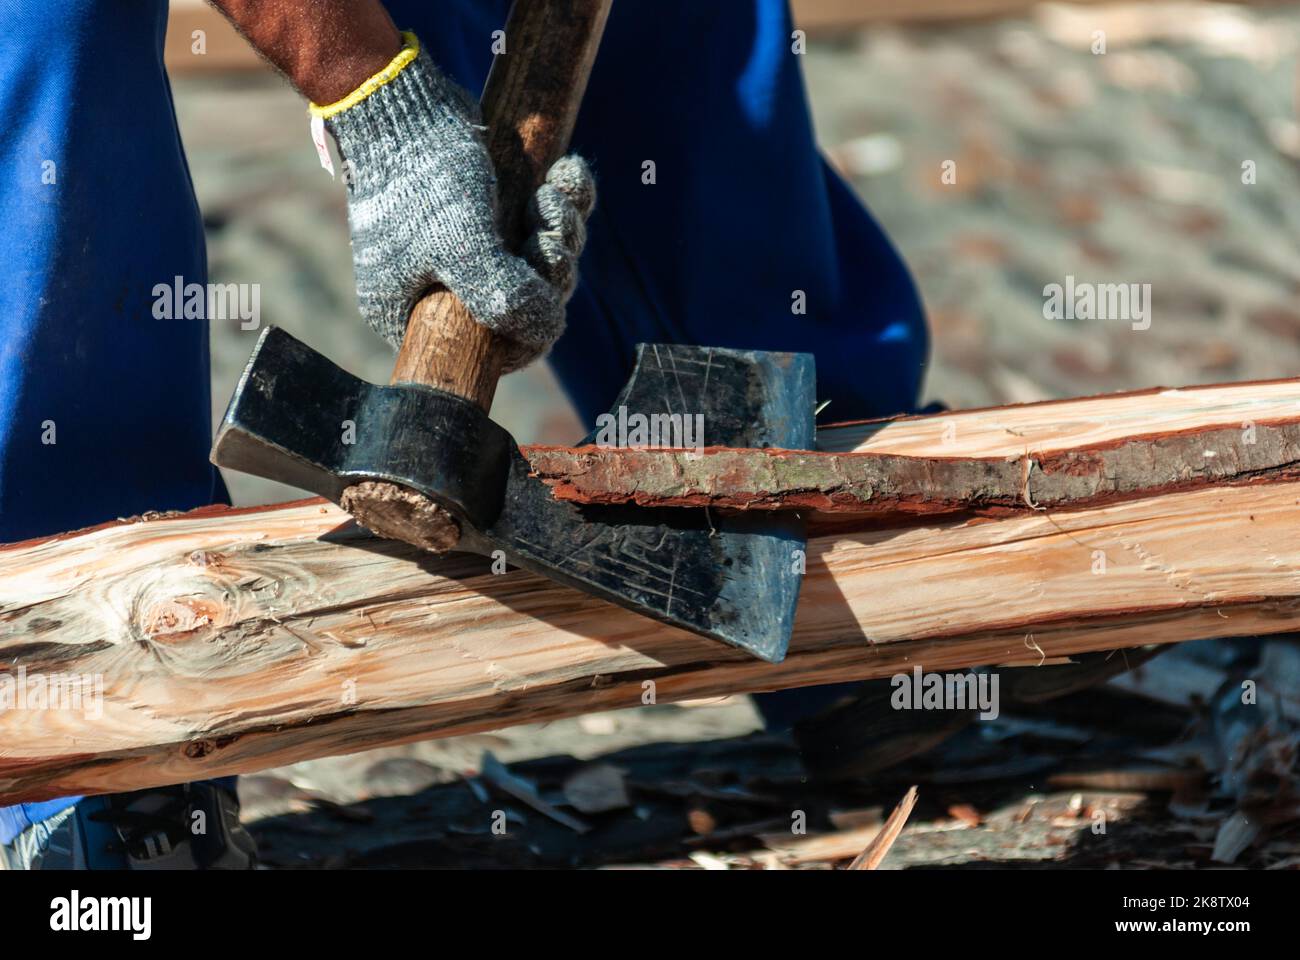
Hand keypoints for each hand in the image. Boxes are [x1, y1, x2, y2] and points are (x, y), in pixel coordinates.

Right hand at [320, 38, 594, 371]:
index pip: (485, 350)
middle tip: (549, 232)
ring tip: (554, 193)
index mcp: (412, 311)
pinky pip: (540, 224)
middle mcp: (438, 288)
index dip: (530, 330)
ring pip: (537, 262)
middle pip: (521, 303)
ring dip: (561, 229)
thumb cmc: (423, 179)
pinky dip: (564, 202)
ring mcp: (465, 250)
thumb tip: (547, 329)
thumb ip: (501, 297)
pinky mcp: (489, 213)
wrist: (403, 102)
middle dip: (550, 267)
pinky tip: (568, 173)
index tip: (548, 296)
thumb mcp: (460, 248)